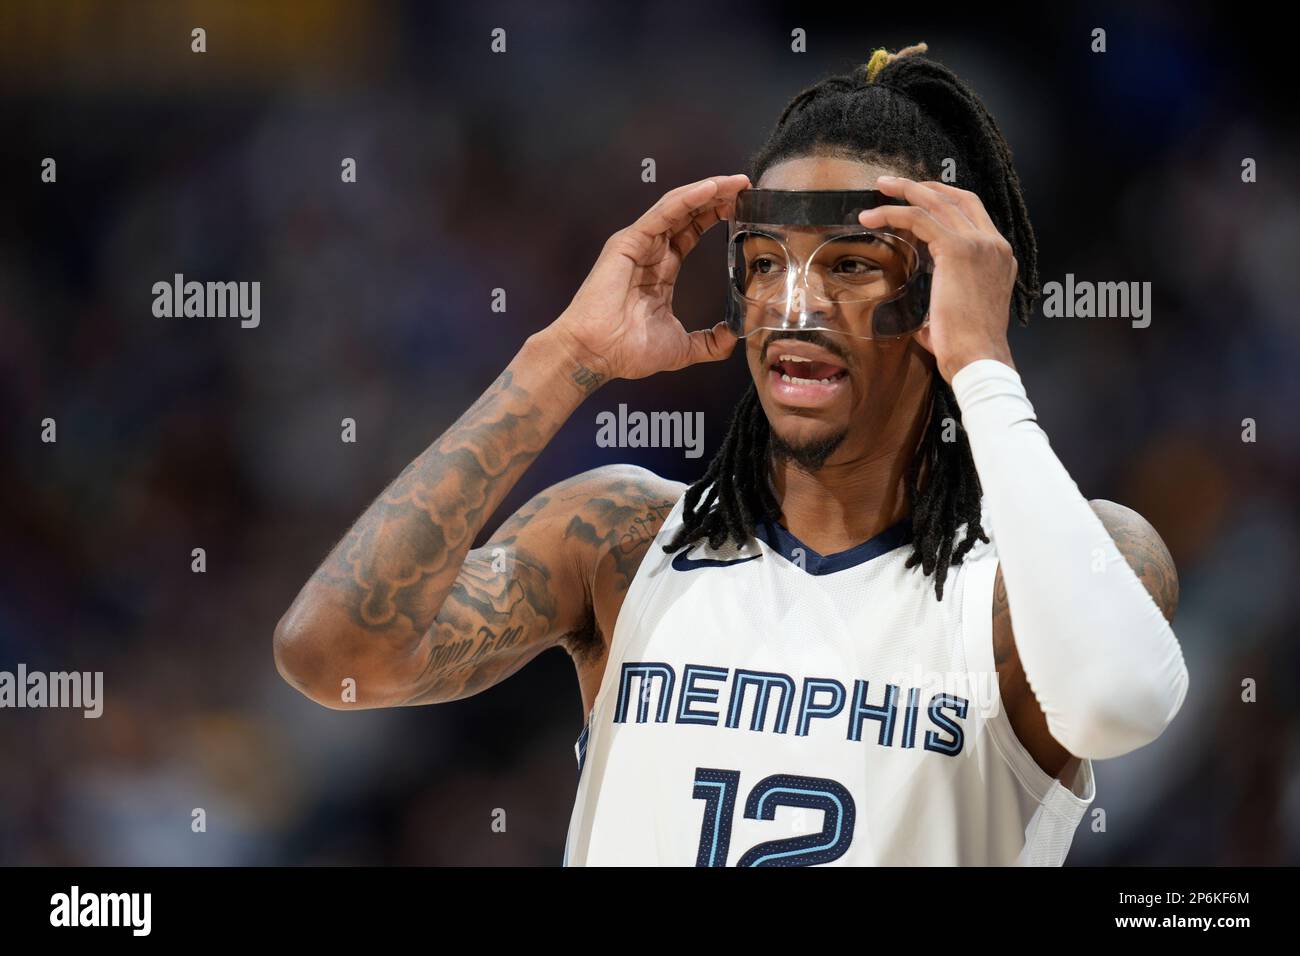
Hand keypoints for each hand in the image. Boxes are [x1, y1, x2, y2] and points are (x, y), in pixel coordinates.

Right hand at [548, 174, 750, 381]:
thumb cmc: (627, 351)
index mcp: (661, 271)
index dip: (716, 217)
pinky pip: (663, 213)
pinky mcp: (629, 242)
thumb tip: (734, 336)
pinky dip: (687, 198)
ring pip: (677, 206)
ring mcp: (639, 244)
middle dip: (717, 197)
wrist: (598, 354)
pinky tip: (711, 189)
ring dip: (707, 191)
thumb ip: (710, 342)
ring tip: (734, 182)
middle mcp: (651, 252)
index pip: (693, 233)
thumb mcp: (682, 348)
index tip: (742, 208)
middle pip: (688, 214)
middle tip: (744, 186)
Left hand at [857, 175, 1017, 382]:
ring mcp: (980, 244)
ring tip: (880, 188)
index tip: (917, 199)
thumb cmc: (965, 348)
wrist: (979, 358)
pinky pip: (920, 218)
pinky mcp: (958, 249)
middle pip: (958, 198)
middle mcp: (995, 244)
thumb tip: (925, 321)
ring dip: (905, 190)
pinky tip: (872, 218)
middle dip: (924, 186)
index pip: (972, 213)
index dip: (943, 201)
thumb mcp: (958, 317)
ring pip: (938, 202)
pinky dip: (894, 213)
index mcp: (1000, 257)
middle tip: (894, 184)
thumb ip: (945, 307)